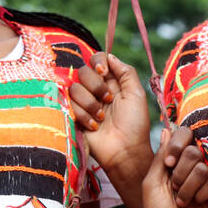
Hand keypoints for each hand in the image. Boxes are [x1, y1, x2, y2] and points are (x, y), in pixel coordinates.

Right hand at [69, 53, 150, 173]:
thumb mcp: (136, 94)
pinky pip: (70, 106)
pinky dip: (84, 116)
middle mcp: (96, 89)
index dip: (97, 62)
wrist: (125, 152)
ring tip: (102, 118)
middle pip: (82, 71)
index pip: (97, 59)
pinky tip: (95, 127)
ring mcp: (84, 103)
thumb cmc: (135, 124)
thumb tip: (110, 56)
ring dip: (91, 104)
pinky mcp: (74, 116)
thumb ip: (125, 71)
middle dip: (96, 86)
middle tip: (108, 100)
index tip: (103, 73)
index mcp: (111, 81)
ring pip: (74, 88)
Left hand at [161, 125, 207, 207]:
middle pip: (194, 151)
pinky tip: (196, 204)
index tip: (169, 164)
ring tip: (182, 200)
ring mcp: (205, 179)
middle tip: (174, 187)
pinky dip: (201, 194)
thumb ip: (161, 157)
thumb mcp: (151, 182)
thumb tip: (166, 129)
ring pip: (203, 168)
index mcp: (175, 161)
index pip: (184, 136)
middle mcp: (191, 167)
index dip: (177, 145)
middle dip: (180, 172)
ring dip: (188, 187)